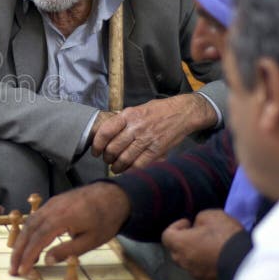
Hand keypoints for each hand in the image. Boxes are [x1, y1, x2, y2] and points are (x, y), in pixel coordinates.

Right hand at [9, 182, 130, 276]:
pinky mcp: (53, 203)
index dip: (28, 255)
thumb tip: (46, 260)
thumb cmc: (105, 219)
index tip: (21, 270)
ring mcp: (51, 204)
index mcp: (62, 218)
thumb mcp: (91, 240)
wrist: (113, 195)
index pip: (38, 238)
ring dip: (21, 241)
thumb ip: (67, 251)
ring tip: (18, 260)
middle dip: (18, 250)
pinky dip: (29, 232)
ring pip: (29, 222)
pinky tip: (30, 244)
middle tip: (12, 268)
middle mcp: (52, 208)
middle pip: (28, 229)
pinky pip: (35, 217)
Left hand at [91, 94, 217, 171]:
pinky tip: (128, 171)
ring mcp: (147, 139)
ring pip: (124, 159)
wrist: (183, 112)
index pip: (105, 132)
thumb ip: (122, 121)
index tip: (95, 151)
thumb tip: (106, 133)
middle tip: (107, 160)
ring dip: (117, 166)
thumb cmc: (158, 110)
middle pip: (113, 148)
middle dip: (107, 158)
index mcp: (128, 115)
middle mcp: (136, 127)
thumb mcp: (137, 109)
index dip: (97, 145)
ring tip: (115, 167)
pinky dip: (131, 170)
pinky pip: (140, 165)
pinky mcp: (157, 150)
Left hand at [161, 210, 243, 279]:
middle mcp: (183, 262)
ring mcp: (195, 275)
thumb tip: (198, 226)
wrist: (247, 264)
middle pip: (176, 250)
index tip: (189, 223)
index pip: (167, 235)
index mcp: (180, 244)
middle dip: (185, 241)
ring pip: (189, 262)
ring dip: (196, 254)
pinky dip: (207, 265)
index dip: (176, 226)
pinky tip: (221, 259)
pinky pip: (203, 272)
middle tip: (199, 234)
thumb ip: (199, 219)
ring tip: (212, 247)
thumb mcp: (212, 215)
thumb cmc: (226, 237)